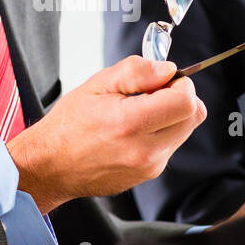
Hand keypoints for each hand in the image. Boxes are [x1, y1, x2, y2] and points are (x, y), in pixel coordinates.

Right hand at [6, 56, 206, 213]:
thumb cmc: (68, 125)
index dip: (180, 83)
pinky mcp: (148, 175)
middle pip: (193, 116)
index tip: (161, 80)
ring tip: (137, 113)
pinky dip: (160, 133)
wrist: (51, 166)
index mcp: (130, 124)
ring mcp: (148, 167)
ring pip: (184, 131)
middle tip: (151, 94)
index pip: (186, 101)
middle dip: (179, 98)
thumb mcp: (97, 85)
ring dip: (171, 116)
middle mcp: (145, 151)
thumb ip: (136, 72)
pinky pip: (170, 147)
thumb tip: (168, 69)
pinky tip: (132, 131)